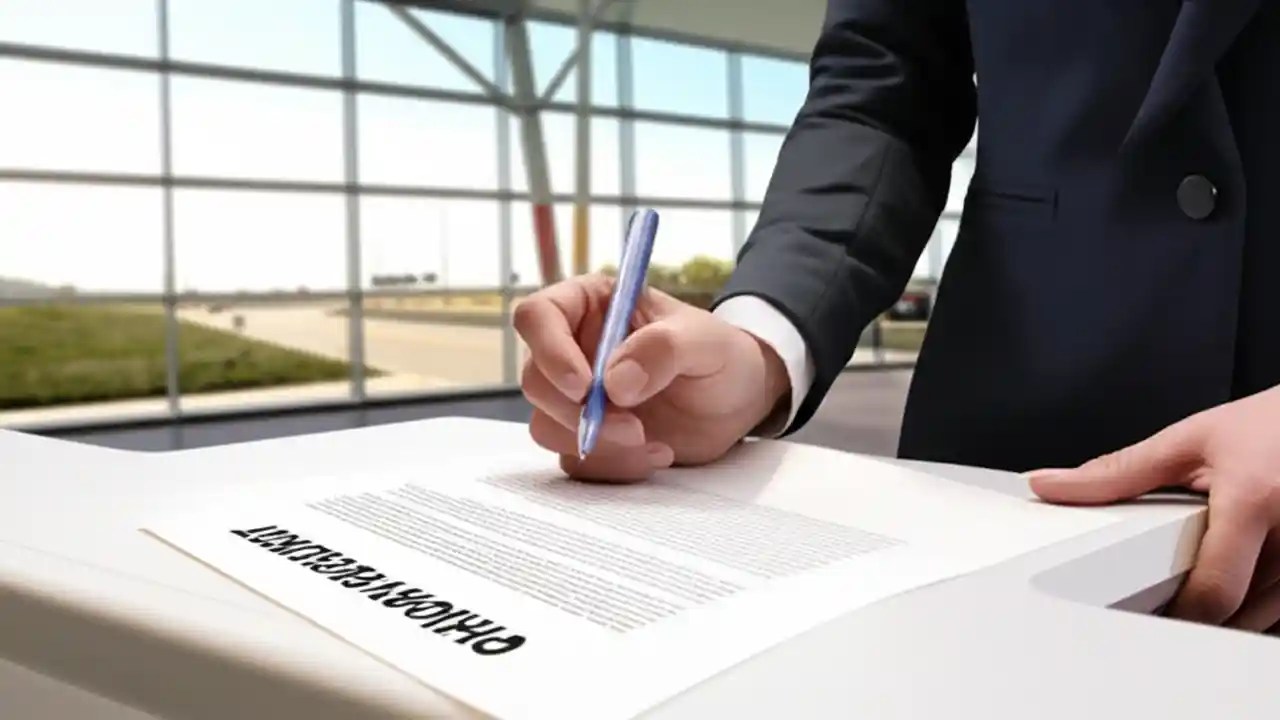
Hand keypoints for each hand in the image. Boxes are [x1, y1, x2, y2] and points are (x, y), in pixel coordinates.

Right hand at [513, 273, 789, 481]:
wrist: (738, 402)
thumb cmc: (720, 355)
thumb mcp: (705, 342)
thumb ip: (663, 349)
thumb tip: (614, 383)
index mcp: (590, 306)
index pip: (537, 316)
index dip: (550, 351)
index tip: (584, 386)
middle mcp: (573, 349)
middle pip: (536, 380)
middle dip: (578, 412)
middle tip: (634, 426)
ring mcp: (576, 397)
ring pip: (547, 425)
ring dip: (597, 443)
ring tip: (650, 440)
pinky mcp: (587, 436)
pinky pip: (574, 460)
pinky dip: (613, 465)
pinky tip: (656, 452)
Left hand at [1028, 386, 1279, 631]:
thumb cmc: (1265, 427)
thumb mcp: (1188, 441)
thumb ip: (1118, 472)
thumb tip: (1049, 485)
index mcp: (1252, 501)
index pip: (1214, 589)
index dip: (1179, 613)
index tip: (1147, 613)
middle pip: (1238, 615)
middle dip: (1197, 619)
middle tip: (1162, 606)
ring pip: (1263, 621)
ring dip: (1230, 619)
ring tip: (1198, 593)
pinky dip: (1259, 613)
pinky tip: (1237, 592)